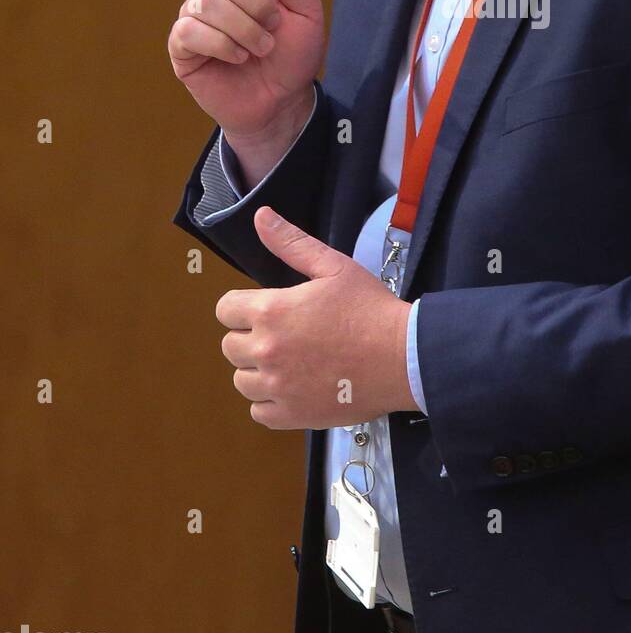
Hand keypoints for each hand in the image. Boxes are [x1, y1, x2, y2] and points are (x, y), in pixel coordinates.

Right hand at [168, 0, 324, 138]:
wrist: (282, 102)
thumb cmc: (294, 56)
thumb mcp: (308, 13)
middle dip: (254, 3)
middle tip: (271, 30)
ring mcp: (196, 16)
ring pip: (206, 1)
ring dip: (243, 29)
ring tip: (258, 50)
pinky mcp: (183, 45)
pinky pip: (191, 30)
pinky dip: (223, 45)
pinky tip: (236, 58)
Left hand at [215, 207, 416, 429]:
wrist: (403, 357)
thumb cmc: (370, 308)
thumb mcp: (333, 266)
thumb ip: (291, 242)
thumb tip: (261, 217)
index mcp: (271, 311)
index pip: (225, 309)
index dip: (244, 306)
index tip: (269, 309)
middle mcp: (265, 350)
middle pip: (230, 346)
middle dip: (252, 337)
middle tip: (287, 334)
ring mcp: (276, 386)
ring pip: (242, 380)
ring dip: (259, 371)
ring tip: (292, 362)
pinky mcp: (290, 415)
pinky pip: (259, 411)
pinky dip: (272, 402)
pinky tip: (296, 387)